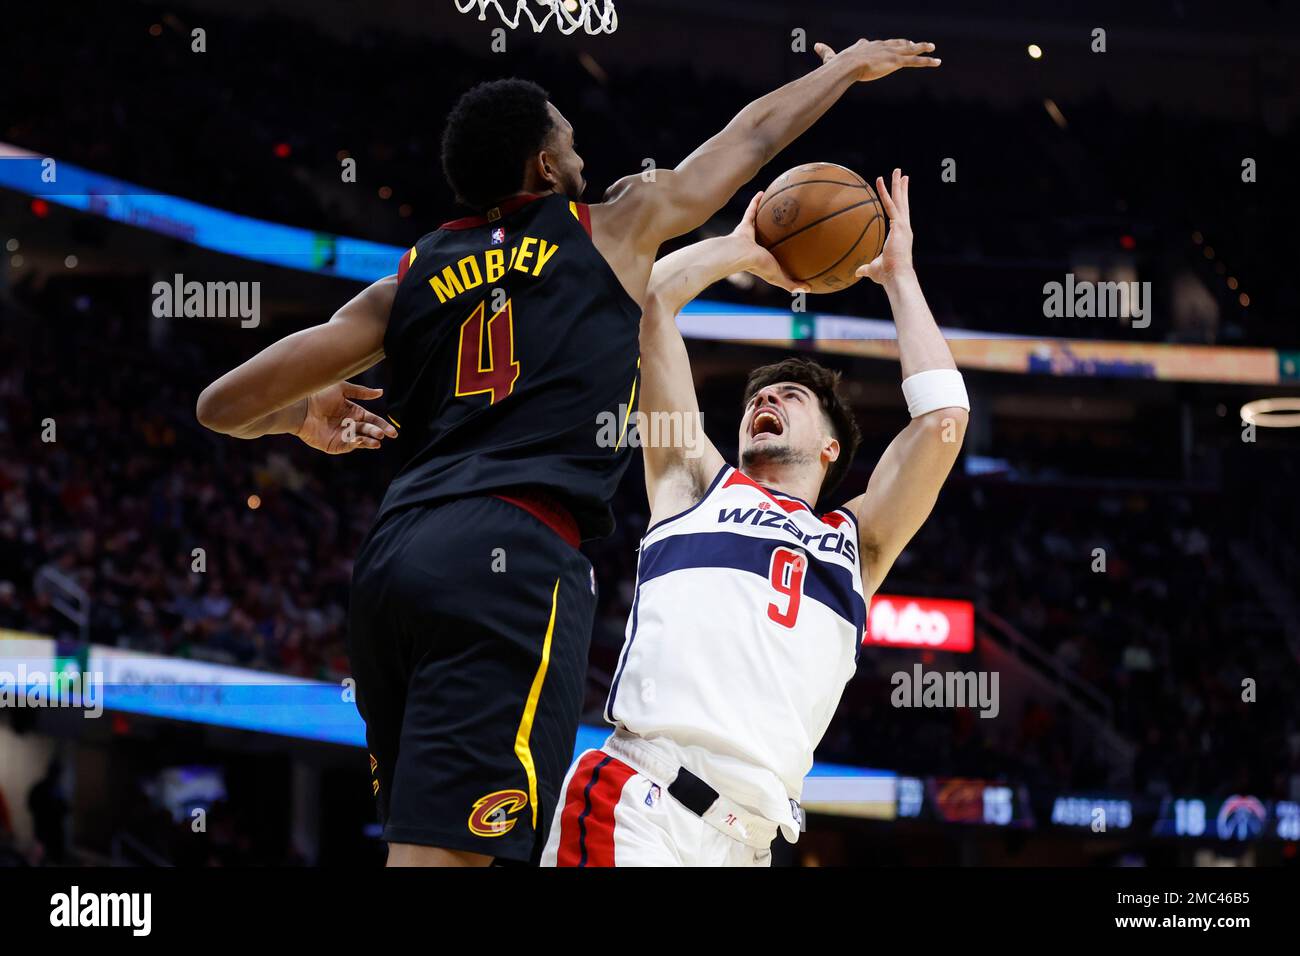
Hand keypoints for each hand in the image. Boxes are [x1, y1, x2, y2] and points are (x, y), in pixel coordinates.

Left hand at [295, 381, 396, 453]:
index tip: (393, 432)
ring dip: (369, 441)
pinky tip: (359, 439)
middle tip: (385, 435)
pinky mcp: (333, 445)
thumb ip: (362, 392)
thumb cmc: (319, 394)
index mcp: (354, 412)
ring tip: (377, 442)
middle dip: (377, 433)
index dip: (382, 425)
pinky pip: (347, 445)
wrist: (301, 406)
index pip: (372, 420)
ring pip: (360, 440)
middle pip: (368, 430)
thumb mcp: (343, 388)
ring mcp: (342, 435)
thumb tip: (381, 392)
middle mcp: (349, 425)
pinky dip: (355, 444)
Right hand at [728, 192, 809, 293]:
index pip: (774, 256)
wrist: (739, 254)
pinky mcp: (744, 224)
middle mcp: (756, 246)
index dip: (781, 254)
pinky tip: (765, 191)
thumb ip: (791, 284)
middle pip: (767, 237)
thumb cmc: (758, 266)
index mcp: (763, 258)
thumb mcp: (778, 277)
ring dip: (766, 214)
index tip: (790, 249)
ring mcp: (749, 235)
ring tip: (776, 204)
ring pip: (759, 223)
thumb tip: (809, 289)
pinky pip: (751, 210)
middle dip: (774, 232)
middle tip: (785, 225)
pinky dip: (756, 201)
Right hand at [814, 38, 939, 81]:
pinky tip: (936, 62)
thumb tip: (815, 45)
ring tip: (932, 48)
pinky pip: (915, 61)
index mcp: (867, 46)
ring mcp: (890, 54)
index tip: (890, 44)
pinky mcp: (896, 62)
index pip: (879, 44)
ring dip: (922, 49)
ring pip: (910, 50)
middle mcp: (881, 47)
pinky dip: (927, 61)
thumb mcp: (832, 58)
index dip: (885, 45)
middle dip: (907, 43)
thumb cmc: (838, 64)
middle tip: (915, 42)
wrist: (847, 66)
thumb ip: (826, 52)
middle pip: (897, 43)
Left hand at [856, 168, 913, 285]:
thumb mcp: (874, 269)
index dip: (899, 203)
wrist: (896, 277)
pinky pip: (890, 206)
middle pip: (903, 204)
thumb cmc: (887, 276)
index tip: (900, 192)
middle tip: (902, 175)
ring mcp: (903, 226)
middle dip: (902, 189)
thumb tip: (857, 272)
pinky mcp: (900, 226)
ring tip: (897, 170)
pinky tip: (880, 181)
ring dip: (897, 185)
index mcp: (901, 235)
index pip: (899, 214)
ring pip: (899, 201)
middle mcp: (904, 228)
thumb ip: (866, 268)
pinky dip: (885, 193)